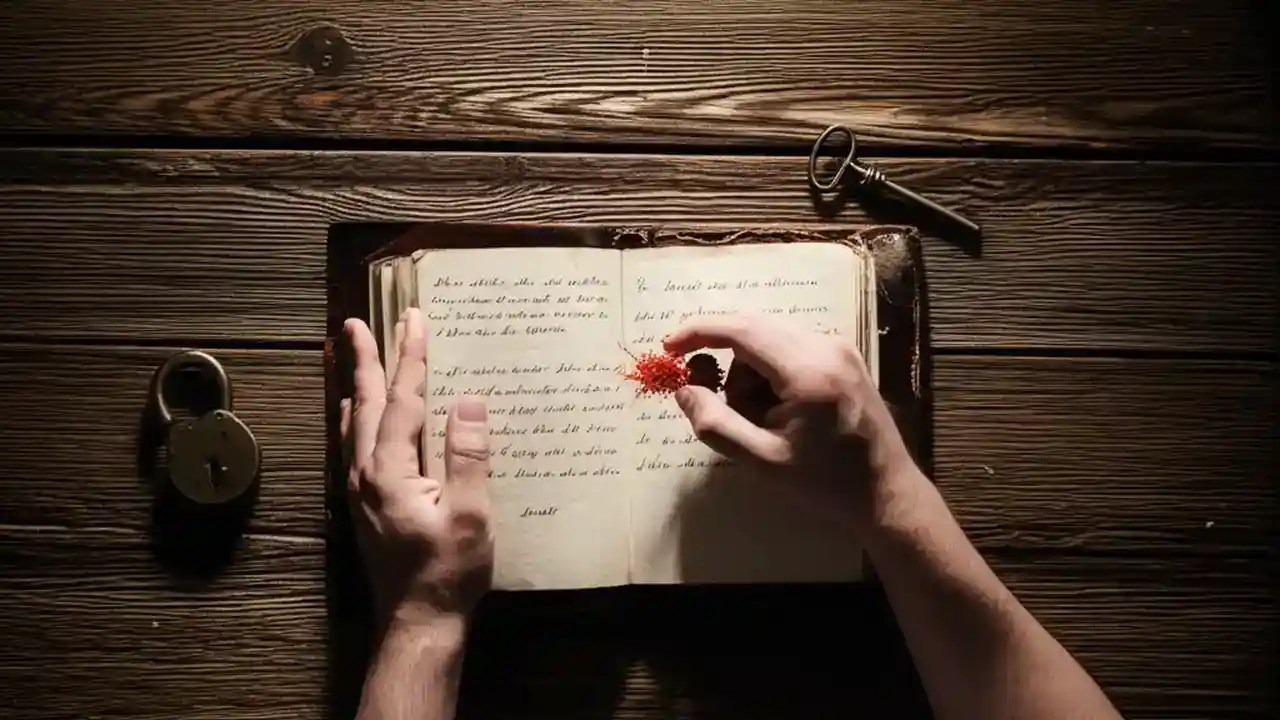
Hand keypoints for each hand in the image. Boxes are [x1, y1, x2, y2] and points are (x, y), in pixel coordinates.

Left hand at [341, 308, 492, 628]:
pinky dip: (354, 417)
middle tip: (355, 323)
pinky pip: (353, 445)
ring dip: (353, 385)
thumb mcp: (470, 515)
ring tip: (349, 357)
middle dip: (364, 360)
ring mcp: (359, 490)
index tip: (414, 317)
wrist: (417, 621)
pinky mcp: (365, 505)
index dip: (410, 357)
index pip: (401, 400)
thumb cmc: (448, 573)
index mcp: (389, 470)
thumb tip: (468, 402)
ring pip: (352, 423)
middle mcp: (365, 473)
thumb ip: (468, 457)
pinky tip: (354, 416)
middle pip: (363, 403)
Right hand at [663, 314, 914, 523]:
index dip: (699, 332)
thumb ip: (716, 425)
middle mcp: (826, 346)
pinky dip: (771, 373)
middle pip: (754, 330)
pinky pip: (790, 348)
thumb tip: (684, 390)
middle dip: (727, 363)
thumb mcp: (763, 461)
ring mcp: (839, 348)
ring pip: (770, 339)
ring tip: (760, 421)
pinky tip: (780, 412)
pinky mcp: (844, 357)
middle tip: (720, 405)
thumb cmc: (825, 483)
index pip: (742, 330)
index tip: (668, 347)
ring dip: (750, 371)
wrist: (886, 493)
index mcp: (808, 370)